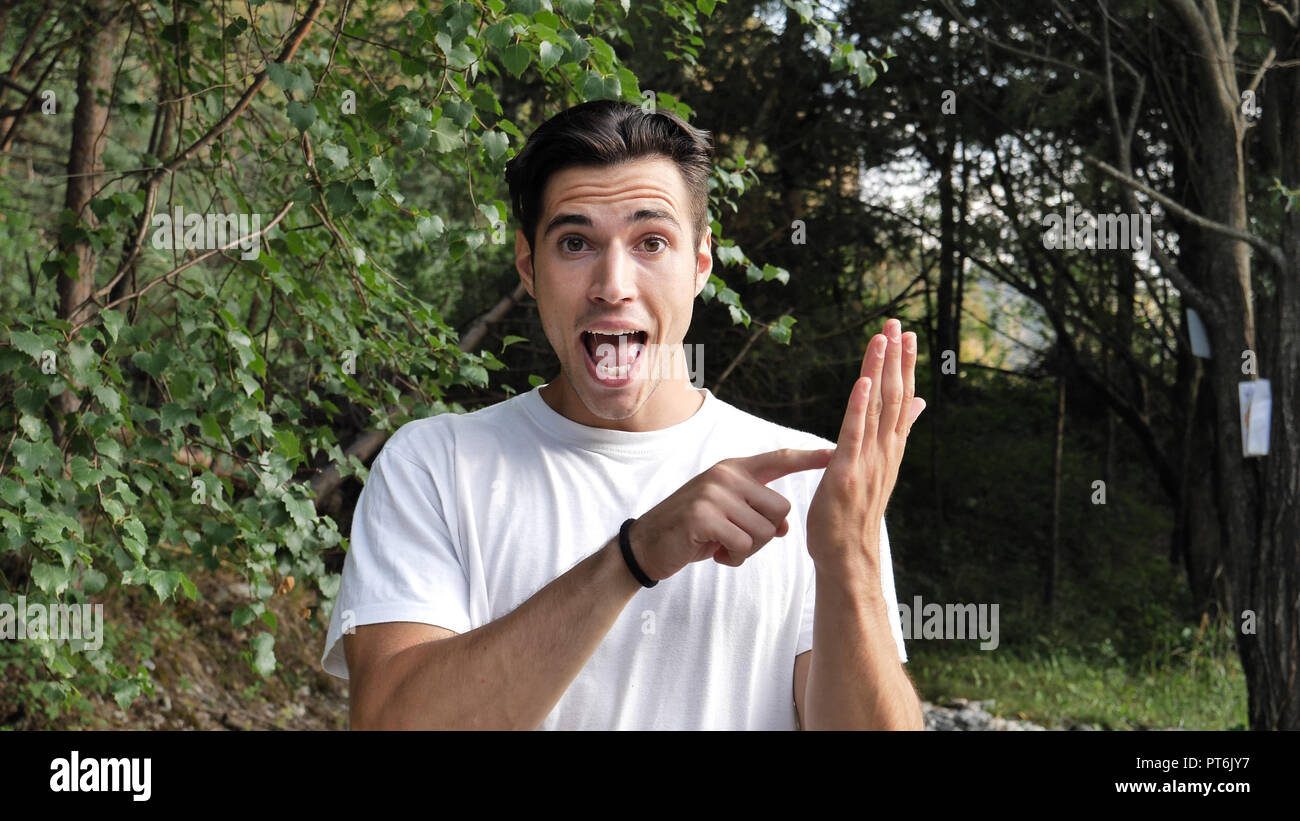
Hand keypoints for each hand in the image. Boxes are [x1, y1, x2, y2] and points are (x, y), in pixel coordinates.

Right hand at [628, 448, 834, 580]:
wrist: (648, 544)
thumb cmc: (693, 530)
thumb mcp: (728, 516)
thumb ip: (756, 513)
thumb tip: (783, 529)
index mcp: (734, 469)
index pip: (778, 459)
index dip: (808, 458)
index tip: (834, 452)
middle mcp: (727, 475)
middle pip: (780, 512)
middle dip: (764, 536)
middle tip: (733, 540)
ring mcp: (714, 493)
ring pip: (764, 533)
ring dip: (747, 550)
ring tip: (720, 545)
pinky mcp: (705, 516)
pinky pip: (743, 545)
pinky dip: (731, 557)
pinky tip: (712, 552)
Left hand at [807, 318, 925, 571]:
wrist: (848, 557)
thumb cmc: (857, 515)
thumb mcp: (879, 469)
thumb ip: (895, 435)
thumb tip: (917, 406)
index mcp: (890, 450)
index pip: (901, 399)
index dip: (905, 366)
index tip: (907, 335)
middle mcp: (885, 452)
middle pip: (894, 396)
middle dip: (895, 358)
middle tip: (897, 323)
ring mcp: (868, 462)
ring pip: (877, 407)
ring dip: (880, 371)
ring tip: (883, 337)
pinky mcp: (847, 473)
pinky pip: (854, 433)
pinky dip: (859, 406)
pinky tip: (863, 380)